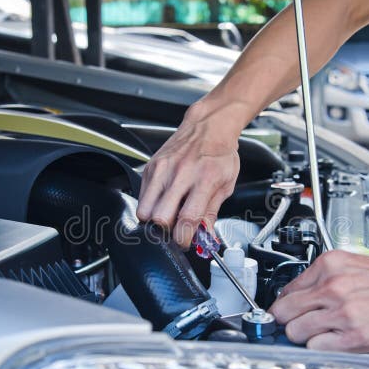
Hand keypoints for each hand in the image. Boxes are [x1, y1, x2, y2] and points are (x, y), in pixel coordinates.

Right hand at [136, 101, 243, 247]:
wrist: (208, 126)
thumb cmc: (220, 153)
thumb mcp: (226, 185)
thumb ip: (211, 213)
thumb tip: (204, 236)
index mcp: (204, 180)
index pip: (187, 219)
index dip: (183, 239)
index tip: (185, 242)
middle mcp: (181, 174)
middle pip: (160, 218)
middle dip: (166, 232)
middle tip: (175, 230)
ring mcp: (162, 170)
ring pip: (144, 210)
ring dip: (154, 220)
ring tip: (167, 216)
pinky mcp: (150, 167)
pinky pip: (141, 196)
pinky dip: (150, 205)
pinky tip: (163, 200)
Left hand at [268, 250, 368, 351]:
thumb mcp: (353, 264)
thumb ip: (322, 279)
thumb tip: (295, 298)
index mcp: (329, 265)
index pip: (286, 291)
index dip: (284, 306)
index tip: (285, 314)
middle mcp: (332, 286)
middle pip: (284, 313)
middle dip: (288, 323)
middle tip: (299, 326)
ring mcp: (342, 311)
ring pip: (296, 332)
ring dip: (304, 337)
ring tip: (322, 334)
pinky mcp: (354, 335)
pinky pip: (316, 348)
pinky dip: (321, 348)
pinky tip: (335, 341)